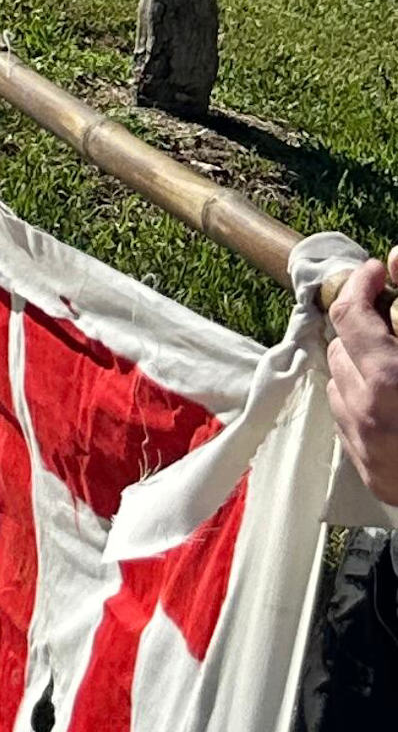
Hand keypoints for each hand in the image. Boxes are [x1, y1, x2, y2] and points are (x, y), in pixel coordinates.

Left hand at [329, 253, 397, 506]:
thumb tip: (396, 258)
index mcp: (389, 380)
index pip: (351, 313)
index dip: (362, 283)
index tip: (378, 271)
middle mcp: (366, 412)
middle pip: (340, 345)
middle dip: (362, 326)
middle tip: (391, 317)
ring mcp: (363, 445)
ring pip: (339, 382)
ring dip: (359, 365)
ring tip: (393, 362)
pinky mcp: (368, 473)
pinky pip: (347, 419)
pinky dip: (362, 401)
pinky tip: (394, 402)